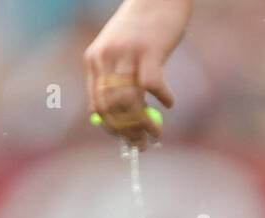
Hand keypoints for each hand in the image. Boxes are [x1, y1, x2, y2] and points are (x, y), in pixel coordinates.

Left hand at [84, 0, 191, 149]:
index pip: (97, 106)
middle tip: (143, 144)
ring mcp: (127, 53)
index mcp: (95, 60)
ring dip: (144, 124)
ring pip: (129, 102)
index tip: (127, 140)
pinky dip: (162, 99)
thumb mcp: (120, 50)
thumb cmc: (143, 26)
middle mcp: (107, 57)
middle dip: (127, 133)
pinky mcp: (149, 49)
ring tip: (157, 133)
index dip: (112, 129)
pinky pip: (152, 85)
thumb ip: (116, 78)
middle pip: (112, 108)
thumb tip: (122, 117)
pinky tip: (169, 102)